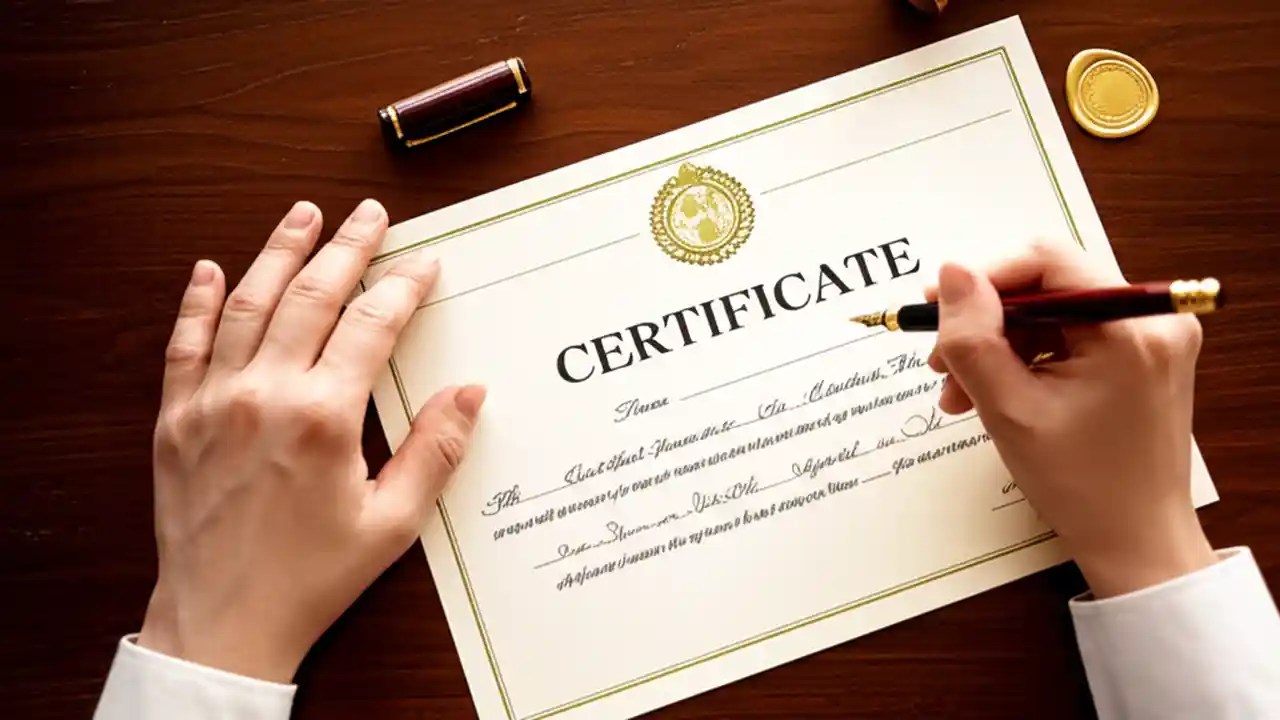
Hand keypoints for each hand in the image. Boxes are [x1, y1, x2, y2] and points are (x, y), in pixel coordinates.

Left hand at [138, 199, 484, 681]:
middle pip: (312, 296)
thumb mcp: (393, 522)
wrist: (223, 619)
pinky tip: (211, 269)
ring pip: (248, 303)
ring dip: (278, 252)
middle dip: (347, 247)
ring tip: (302, 214)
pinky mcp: (175, 418)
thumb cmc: (312, 576)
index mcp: (324, 417)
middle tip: (370, 214)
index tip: (422, 263)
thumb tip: (469, 392)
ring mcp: (213, 401)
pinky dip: (197, 301)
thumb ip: (435, 451)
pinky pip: (184, 342)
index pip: (371, 324)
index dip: (402, 286)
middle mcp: (266, 394)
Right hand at [927, 240, 1214, 597]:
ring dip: (1000, 344)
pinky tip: (996, 392)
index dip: (984, 276)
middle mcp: (1153, 320)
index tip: (937, 307)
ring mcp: (1153, 337)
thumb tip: (951, 273)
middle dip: (987, 319)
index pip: (1048, 261)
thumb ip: (973, 339)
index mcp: (1129, 329)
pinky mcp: (1144, 356)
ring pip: (1054, 311)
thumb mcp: (1009, 411)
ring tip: (961, 392)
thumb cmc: (1080, 487)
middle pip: (1049, 284)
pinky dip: (1028, 357)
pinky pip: (1072, 334)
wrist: (1137, 542)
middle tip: (941, 361)